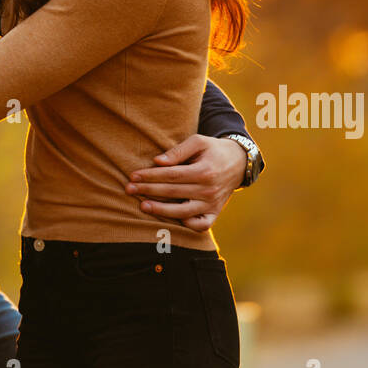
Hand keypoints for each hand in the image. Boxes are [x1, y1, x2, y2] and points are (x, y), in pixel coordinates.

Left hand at [125, 134, 247, 231]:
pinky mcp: (215, 213)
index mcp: (204, 171)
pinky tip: (172, 220)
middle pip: (173, 192)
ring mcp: (212, 204)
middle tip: (129, 189)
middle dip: (148, 191)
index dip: (151, 176)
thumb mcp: (198, 142)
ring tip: (142, 206)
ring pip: (183, 212)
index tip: (133, 175)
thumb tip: (158, 161)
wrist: (239, 162)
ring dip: (161, 210)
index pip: (171, 175)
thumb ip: (178, 151)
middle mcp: (208, 190)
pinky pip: (201, 225)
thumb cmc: (213, 149)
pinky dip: (187, 225)